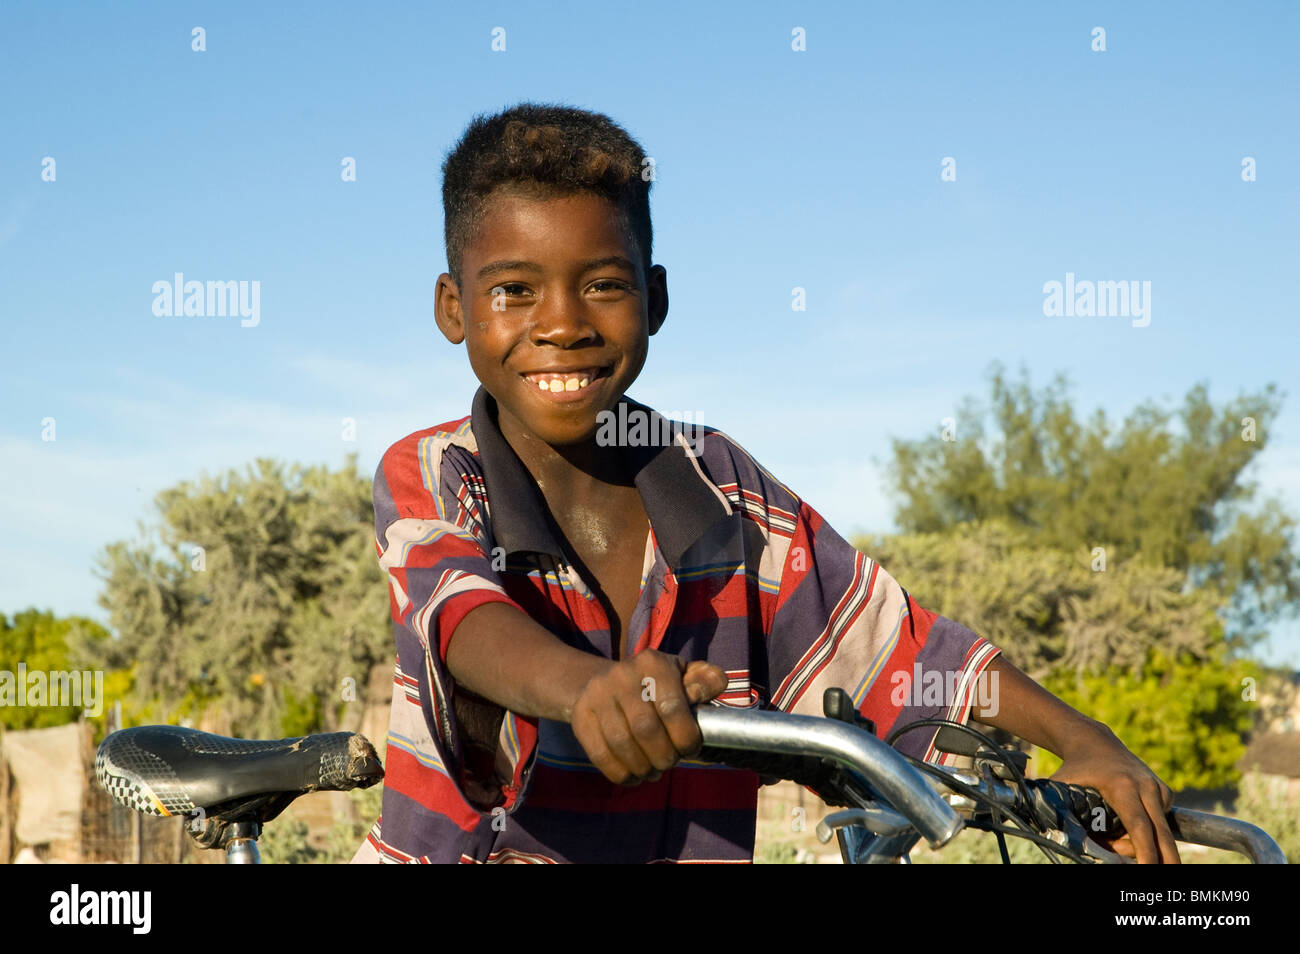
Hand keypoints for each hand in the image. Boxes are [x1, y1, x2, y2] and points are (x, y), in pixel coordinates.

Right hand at [569, 651, 727, 784]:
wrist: (601, 683)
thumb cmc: (653, 685)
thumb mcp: (681, 675)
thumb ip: (703, 680)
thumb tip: (718, 682)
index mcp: (652, 663)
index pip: (672, 707)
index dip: (686, 737)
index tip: (690, 750)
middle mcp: (621, 675)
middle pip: (646, 730)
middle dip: (664, 756)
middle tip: (670, 762)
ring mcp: (597, 695)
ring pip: (622, 745)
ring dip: (643, 767)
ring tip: (654, 771)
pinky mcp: (580, 716)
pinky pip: (600, 755)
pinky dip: (621, 774)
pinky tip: (634, 776)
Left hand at [1049, 723, 1179, 863]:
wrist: (1095, 742)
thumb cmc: (1075, 769)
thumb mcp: (1063, 788)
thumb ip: (1065, 816)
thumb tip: (1074, 845)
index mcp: (1122, 786)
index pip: (1138, 828)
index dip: (1144, 853)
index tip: (1146, 870)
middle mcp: (1145, 786)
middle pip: (1161, 834)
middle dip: (1166, 861)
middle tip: (1166, 877)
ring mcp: (1158, 788)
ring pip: (1161, 831)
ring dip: (1145, 845)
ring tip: (1115, 840)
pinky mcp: (1165, 792)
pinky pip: (1161, 823)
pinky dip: (1149, 833)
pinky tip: (1125, 825)